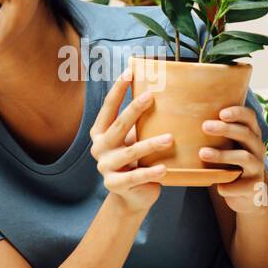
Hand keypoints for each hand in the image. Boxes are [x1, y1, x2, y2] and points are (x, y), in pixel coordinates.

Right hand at [89, 67, 172, 214]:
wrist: (133, 196)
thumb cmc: (137, 161)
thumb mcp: (134, 139)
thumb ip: (139, 122)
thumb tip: (158, 89)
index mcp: (100, 132)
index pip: (108, 107)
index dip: (118, 89)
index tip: (129, 71)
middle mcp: (99, 147)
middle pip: (118, 125)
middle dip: (134, 109)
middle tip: (151, 96)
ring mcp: (105, 166)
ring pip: (130, 152)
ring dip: (150, 144)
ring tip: (169, 138)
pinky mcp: (114, 184)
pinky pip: (135, 176)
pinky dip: (150, 172)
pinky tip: (164, 169)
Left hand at [201, 105, 267, 214]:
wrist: (245, 197)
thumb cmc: (229, 166)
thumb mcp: (227, 148)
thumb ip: (216, 134)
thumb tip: (182, 117)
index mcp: (251, 136)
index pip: (250, 118)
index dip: (238, 112)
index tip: (221, 112)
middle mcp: (258, 149)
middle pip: (246, 134)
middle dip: (226, 129)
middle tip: (205, 126)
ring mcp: (257, 168)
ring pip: (244, 157)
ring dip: (223, 155)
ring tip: (202, 153)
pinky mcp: (254, 187)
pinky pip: (241, 185)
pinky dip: (229, 186)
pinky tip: (218, 186)